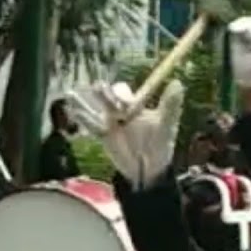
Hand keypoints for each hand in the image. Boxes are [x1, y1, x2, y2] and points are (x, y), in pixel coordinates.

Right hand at [66, 80, 183, 189]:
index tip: (122, 101)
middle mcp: (120, 110)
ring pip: (95, 109)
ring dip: (84, 101)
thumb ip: (170, 105)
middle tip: (98, 88)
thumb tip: (178, 82)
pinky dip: (82, 119)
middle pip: (108, 98)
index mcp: (135, 104)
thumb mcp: (166, 124)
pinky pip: (91, 126)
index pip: (124, 93)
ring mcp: (110, 122)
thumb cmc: (160, 142)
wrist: (150, 167)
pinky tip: (73, 112)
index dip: (122, 94)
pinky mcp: (102, 135)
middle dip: (104, 95)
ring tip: (72, 93)